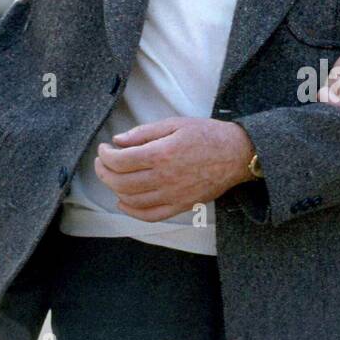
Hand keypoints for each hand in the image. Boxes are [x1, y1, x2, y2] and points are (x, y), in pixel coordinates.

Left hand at [95, 116, 254, 220]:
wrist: (236, 154)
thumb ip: (144, 132)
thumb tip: (118, 141)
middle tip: (102, 163)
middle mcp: (165, 178)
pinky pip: (150, 215)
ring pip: (132, 200)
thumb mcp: (175, 123)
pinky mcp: (181, 206)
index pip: (120, 161)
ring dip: (115, 190)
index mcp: (162, 154)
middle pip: (121, 182)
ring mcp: (173, 195)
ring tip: (112, 178)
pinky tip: (123, 202)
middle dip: (104, 172)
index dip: (105, 155)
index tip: (104, 149)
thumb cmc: (207, 135)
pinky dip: (132, 211)